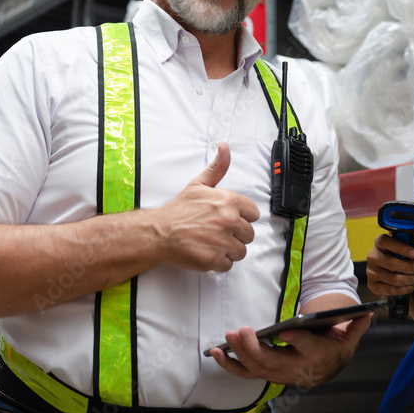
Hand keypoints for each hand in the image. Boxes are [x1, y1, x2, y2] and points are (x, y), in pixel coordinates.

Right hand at [153, 142, 259, 271]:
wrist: (159, 232)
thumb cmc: (179, 210)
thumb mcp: (199, 184)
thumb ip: (217, 168)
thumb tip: (224, 147)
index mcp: (229, 201)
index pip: (254, 214)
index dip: (241, 218)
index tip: (229, 219)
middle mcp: (229, 220)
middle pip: (248, 234)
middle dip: (235, 235)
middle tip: (217, 232)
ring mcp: (222, 241)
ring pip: (241, 251)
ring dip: (228, 250)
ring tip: (212, 243)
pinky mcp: (214, 259)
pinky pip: (228, 264)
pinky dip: (219, 262)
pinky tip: (207, 253)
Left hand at [209, 314, 372, 386]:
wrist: (325, 367)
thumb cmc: (333, 346)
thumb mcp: (348, 336)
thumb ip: (356, 325)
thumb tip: (367, 312)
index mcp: (316, 355)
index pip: (307, 348)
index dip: (296, 341)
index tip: (284, 331)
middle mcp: (295, 368)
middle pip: (273, 362)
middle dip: (255, 348)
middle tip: (241, 331)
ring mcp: (278, 373)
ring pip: (256, 369)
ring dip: (239, 355)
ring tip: (226, 339)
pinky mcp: (265, 373)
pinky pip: (245, 373)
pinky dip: (229, 365)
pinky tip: (216, 352)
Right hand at [365, 235, 413, 297]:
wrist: (390, 272)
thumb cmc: (401, 257)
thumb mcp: (410, 251)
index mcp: (379, 243)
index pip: (385, 241)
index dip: (401, 248)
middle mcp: (372, 256)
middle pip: (393, 264)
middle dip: (412, 268)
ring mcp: (371, 272)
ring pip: (394, 279)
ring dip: (411, 279)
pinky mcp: (373, 285)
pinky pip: (392, 290)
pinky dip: (406, 289)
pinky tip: (412, 284)